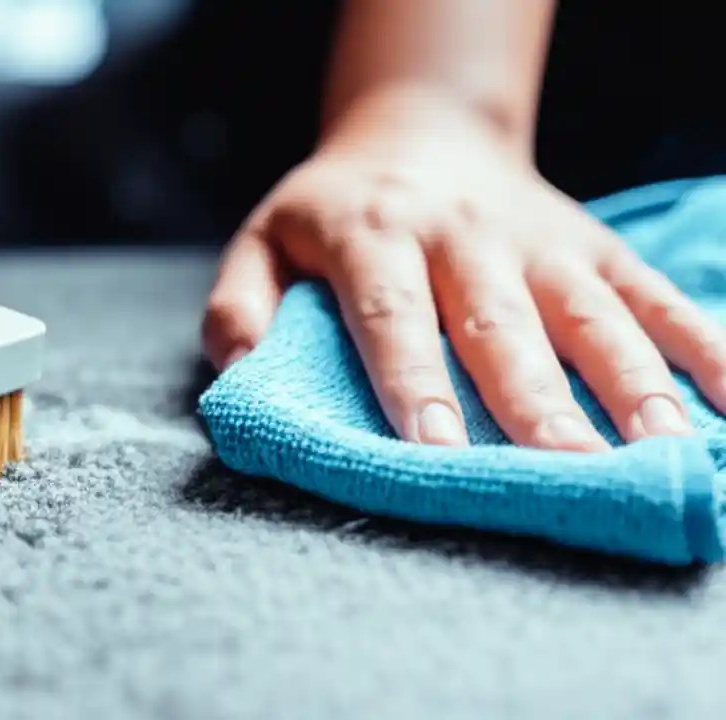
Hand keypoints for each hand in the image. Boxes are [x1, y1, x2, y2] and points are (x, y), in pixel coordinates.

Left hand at [203, 104, 725, 449]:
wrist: (418, 133)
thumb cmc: (332, 211)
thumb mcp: (262, 242)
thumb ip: (239, 305)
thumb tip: (238, 372)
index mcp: (371, 234)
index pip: (391, 311)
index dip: (413, 379)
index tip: (438, 447)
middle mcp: (460, 234)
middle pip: (500, 322)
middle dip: (534, 398)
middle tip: (569, 468)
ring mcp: (535, 238)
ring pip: (589, 310)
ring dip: (631, 377)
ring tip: (663, 443)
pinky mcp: (589, 244)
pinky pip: (648, 291)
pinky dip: (697, 340)